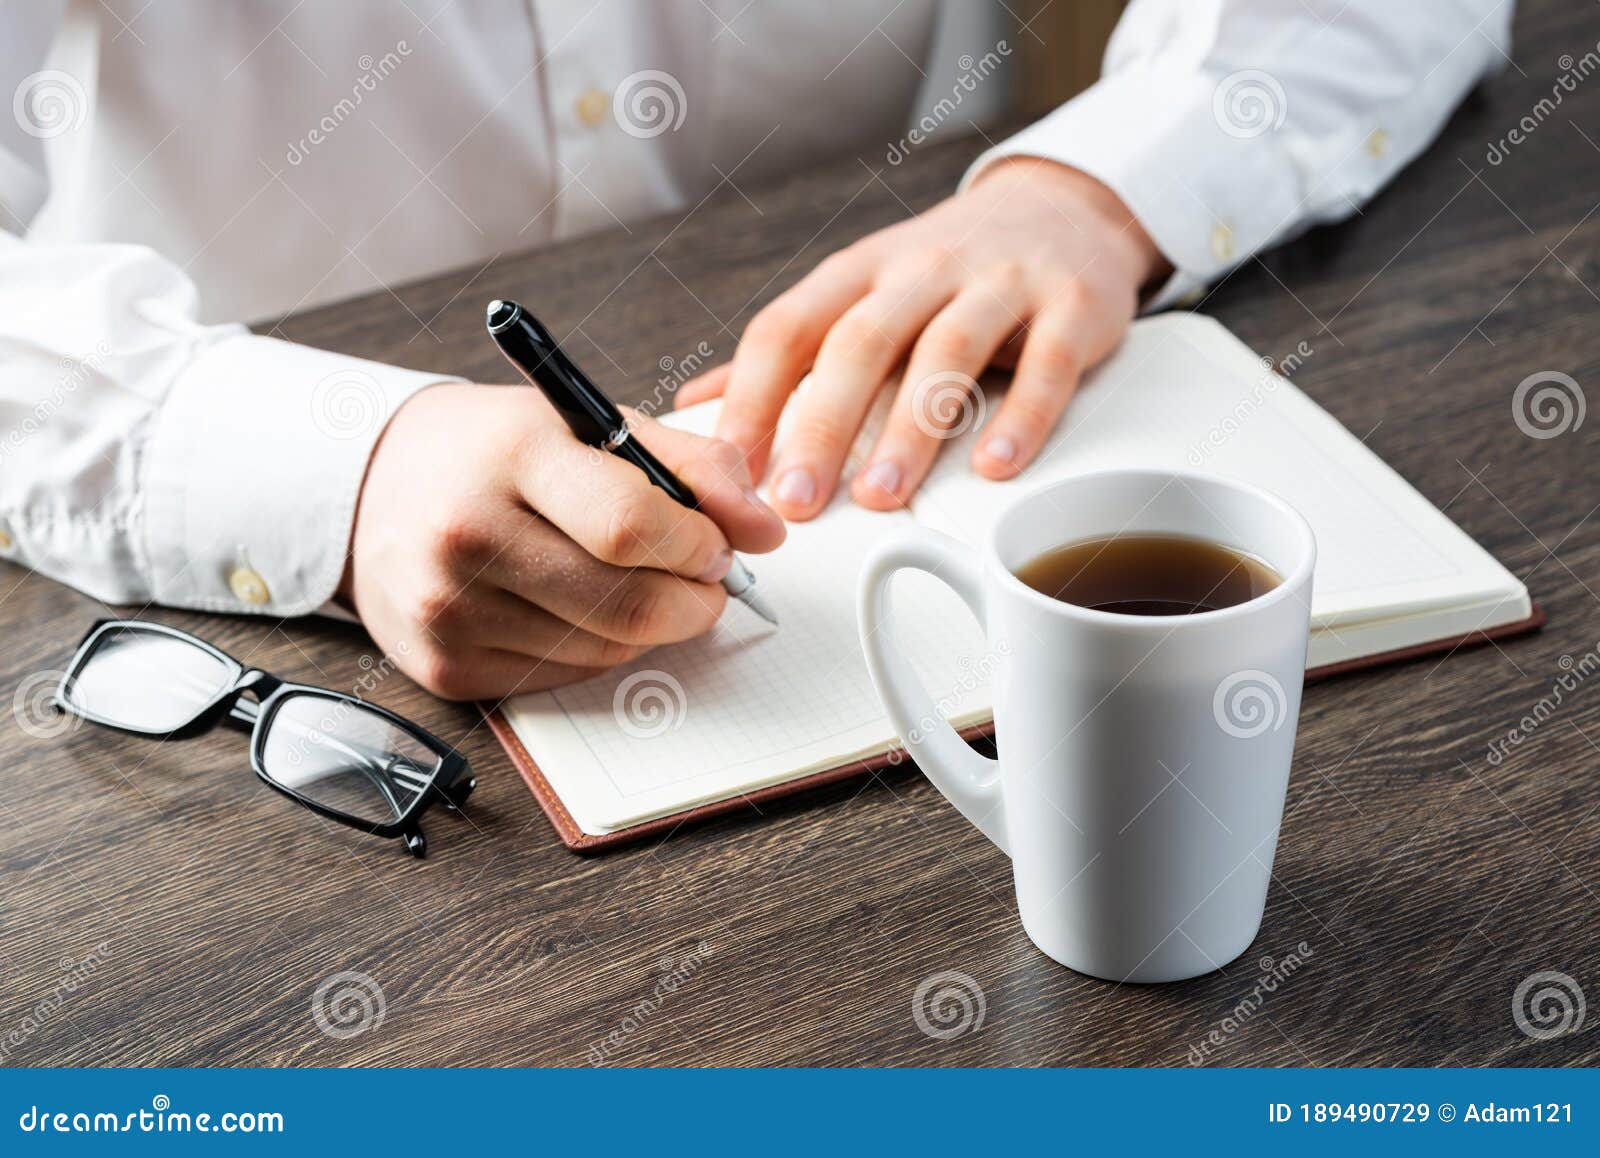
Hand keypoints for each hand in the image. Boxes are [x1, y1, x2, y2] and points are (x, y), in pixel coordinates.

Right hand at [340, 383, 785, 699]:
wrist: (369, 488)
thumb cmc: (492, 451)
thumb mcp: (586, 424)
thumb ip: (691, 465)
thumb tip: (766, 528)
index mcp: (509, 457)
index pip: (633, 526)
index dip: (699, 546)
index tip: (719, 545)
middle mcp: (467, 536)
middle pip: (628, 605)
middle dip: (693, 600)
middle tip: (703, 579)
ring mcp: (449, 611)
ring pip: (606, 651)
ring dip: (649, 626)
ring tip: (635, 583)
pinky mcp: (445, 668)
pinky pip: (565, 676)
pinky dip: (596, 649)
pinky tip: (575, 607)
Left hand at [678, 158, 1166, 517]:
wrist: (1059, 208)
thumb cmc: (944, 271)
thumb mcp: (859, 292)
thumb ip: (787, 351)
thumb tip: (696, 404)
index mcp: (858, 272)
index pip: (788, 328)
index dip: (753, 398)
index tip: (731, 468)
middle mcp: (922, 269)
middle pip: (861, 343)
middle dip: (822, 425)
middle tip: (795, 499)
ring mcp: (999, 283)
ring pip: (947, 353)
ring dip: (910, 431)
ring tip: (880, 498)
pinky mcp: (1071, 305)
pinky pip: (1046, 364)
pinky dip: (1021, 416)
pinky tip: (995, 467)